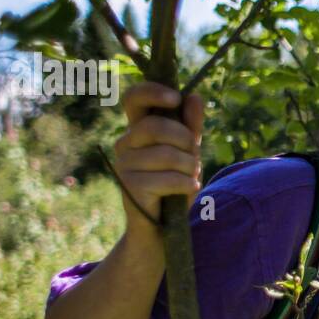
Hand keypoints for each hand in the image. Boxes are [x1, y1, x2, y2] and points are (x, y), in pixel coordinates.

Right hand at [113, 82, 203, 238]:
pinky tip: (190, 189)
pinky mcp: (129, 187)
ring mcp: (124, 165)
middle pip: (156, 126)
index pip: (133, 98)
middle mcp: (125, 144)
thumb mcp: (188, 152)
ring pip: (166, 154)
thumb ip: (191, 126)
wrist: (163, 226)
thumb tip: (193, 96)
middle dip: (185, 140)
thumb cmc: (175, 184)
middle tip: (194, 155)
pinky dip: (186, 183)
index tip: (175, 98)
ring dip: (190, 166)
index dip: (152, 92)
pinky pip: (167, 178)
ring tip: (192, 176)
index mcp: (138, 129)